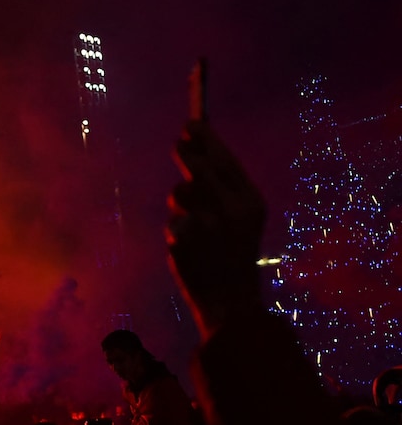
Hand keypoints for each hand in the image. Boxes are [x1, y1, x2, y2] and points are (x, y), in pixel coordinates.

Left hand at [168, 120, 265, 339]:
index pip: (227, 162)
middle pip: (201, 169)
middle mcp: (232, 211)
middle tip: (178, 141)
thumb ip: (222, 188)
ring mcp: (208, 225)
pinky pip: (173, 220)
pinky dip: (176, 229)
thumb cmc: (231, 254)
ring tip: (195, 224)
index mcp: (251, 203)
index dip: (208, 141)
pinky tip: (189, 247)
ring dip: (180, 202)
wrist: (230, 300)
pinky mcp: (185, 239)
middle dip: (188, 152)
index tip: (192, 123)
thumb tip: (197, 149)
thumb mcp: (239, 219)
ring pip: (180, 193)